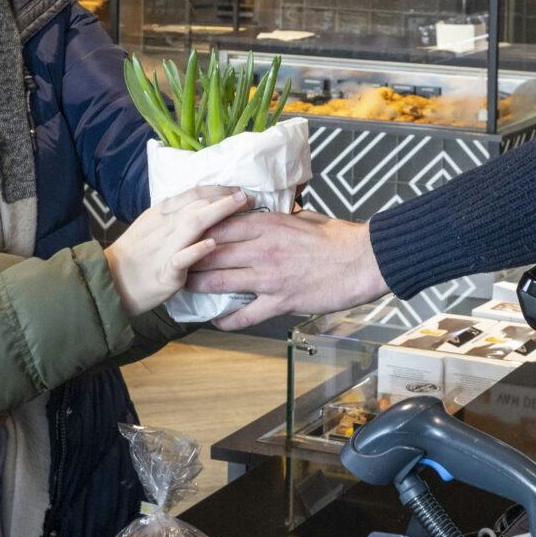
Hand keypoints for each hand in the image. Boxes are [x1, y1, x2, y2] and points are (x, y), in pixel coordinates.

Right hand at [103, 186, 245, 317]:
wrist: (110, 280)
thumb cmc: (134, 255)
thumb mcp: (149, 226)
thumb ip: (173, 216)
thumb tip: (199, 204)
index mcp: (160, 214)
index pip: (192, 194)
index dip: (217, 190)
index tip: (237, 189)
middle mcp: (164, 226)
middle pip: (197, 205)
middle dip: (224, 199)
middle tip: (248, 196)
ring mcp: (164, 248)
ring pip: (192, 224)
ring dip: (217, 213)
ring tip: (238, 206)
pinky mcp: (165, 272)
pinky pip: (181, 258)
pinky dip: (196, 250)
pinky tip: (212, 244)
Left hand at [188, 210, 388, 329]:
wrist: (363, 260)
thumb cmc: (338, 237)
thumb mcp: (305, 217)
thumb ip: (281, 218)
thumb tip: (269, 215)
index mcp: (267, 224)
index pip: (220, 225)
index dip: (197, 232)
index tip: (183, 236)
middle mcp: (262, 248)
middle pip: (212, 252)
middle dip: (189, 259)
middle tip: (172, 264)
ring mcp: (269, 276)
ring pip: (221, 281)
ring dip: (198, 286)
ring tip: (182, 290)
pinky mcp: (281, 301)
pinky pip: (246, 314)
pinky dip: (228, 320)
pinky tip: (216, 321)